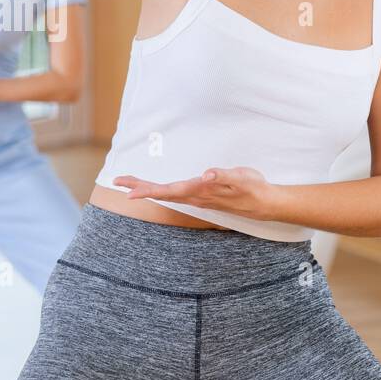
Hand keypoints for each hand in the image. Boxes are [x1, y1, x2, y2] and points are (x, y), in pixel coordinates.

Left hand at [113, 166, 270, 218]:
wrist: (264, 204)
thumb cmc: (252, 188)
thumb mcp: (242, 178)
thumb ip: (224, 176)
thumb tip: (206, 175)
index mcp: (201, 191)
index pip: (169, 190)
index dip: (148, 191)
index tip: (129, 193)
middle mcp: (196, 196)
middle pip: (163, 192)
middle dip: (140, 186)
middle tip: (117, 180)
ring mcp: (197, 197)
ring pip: (167, 193)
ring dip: (147, 188)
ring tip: (129, 183)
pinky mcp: (201, 196)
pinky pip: (175, 193)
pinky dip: (160, 190)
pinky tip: (153, 188)